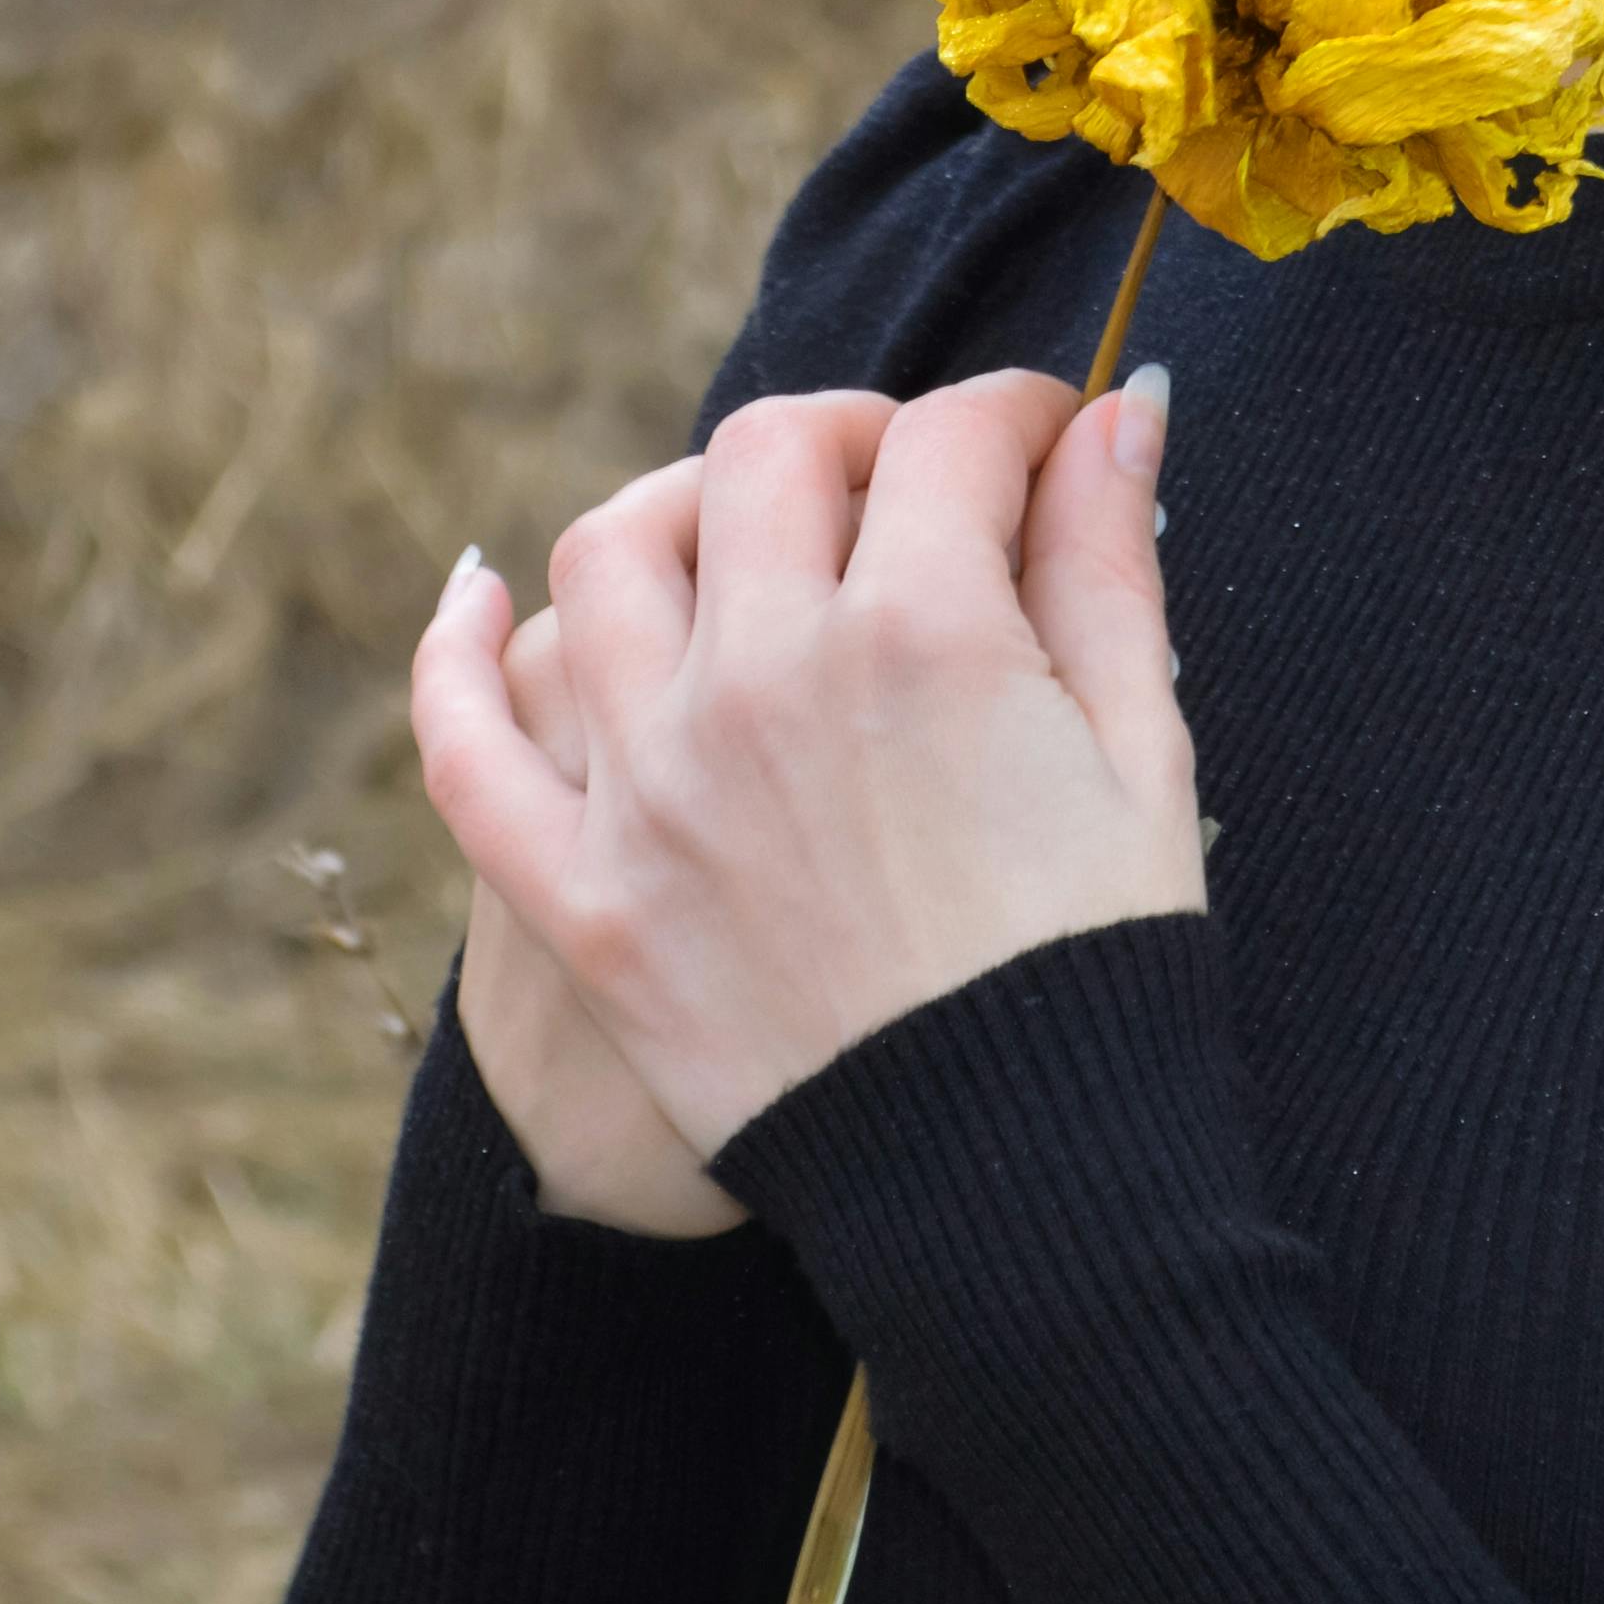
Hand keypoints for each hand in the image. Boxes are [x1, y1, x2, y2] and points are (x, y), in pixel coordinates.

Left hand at [410, 367, 1196, 1169]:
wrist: (1008, 1190)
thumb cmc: (1100, 969)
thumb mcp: (1145, 755)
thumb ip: (1112, 567)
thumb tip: (1121, 413)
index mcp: (924, 632)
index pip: (957, 440)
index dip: (1021, 421)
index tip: (1049, 449)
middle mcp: (764, 677)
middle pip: (770, 456)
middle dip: (860, 438)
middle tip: (916, 488)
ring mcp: (651, 785)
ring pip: (611, 553)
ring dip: (685, 510)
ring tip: (745, 538)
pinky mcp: (580, 894)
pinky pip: (469, 742)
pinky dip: (459, 654)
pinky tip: (481, 601)